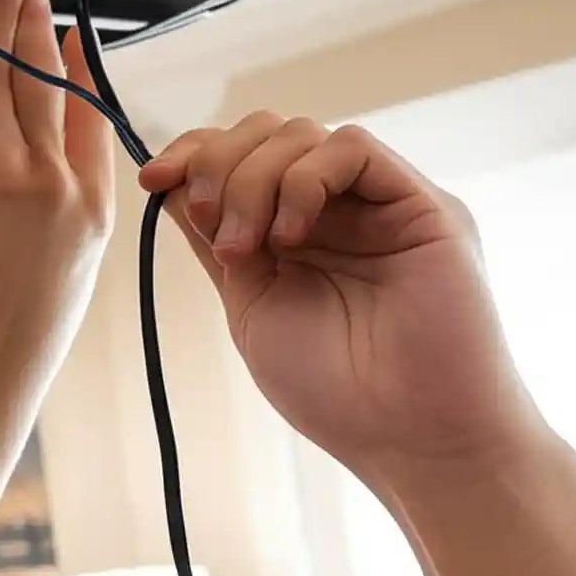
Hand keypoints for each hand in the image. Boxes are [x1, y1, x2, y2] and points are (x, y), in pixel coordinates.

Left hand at [139, 113, 546, 476]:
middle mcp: (338, 210)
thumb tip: (170, 184)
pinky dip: (304, 179)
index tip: (152, 180)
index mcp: (296, 232)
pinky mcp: (423, 205)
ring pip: (301, 134)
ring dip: (253, 180)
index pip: (241, 156)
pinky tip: (291, 236)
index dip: (193, 153)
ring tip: (249, 249)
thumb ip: (218, 242)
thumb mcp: (250, 305)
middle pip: (266, 133)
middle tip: (210, 226)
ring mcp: (380, 204)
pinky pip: (352, 147)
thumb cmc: (336, 392)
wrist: (413, 442)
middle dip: (217, 165)